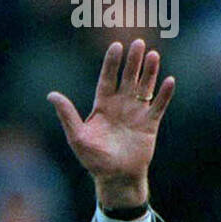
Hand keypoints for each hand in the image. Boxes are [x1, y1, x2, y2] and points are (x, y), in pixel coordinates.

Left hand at [48, 40, 173, 209]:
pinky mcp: (150, 124)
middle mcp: (121, 105)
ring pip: (145, 86)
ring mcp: (137, 113)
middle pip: (128, 77)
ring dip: (149, 71)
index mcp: (103, 106)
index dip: (112, 63)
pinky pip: (158, 105)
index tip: (116, 46)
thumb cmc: (94, 160)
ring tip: (153, 55)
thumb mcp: (77, 137)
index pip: (107, 78)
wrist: (115, 178)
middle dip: (133, 61)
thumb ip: (67, 115)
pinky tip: (169, 80)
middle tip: (138, 43)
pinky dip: (164, 94)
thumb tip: (51, 95)